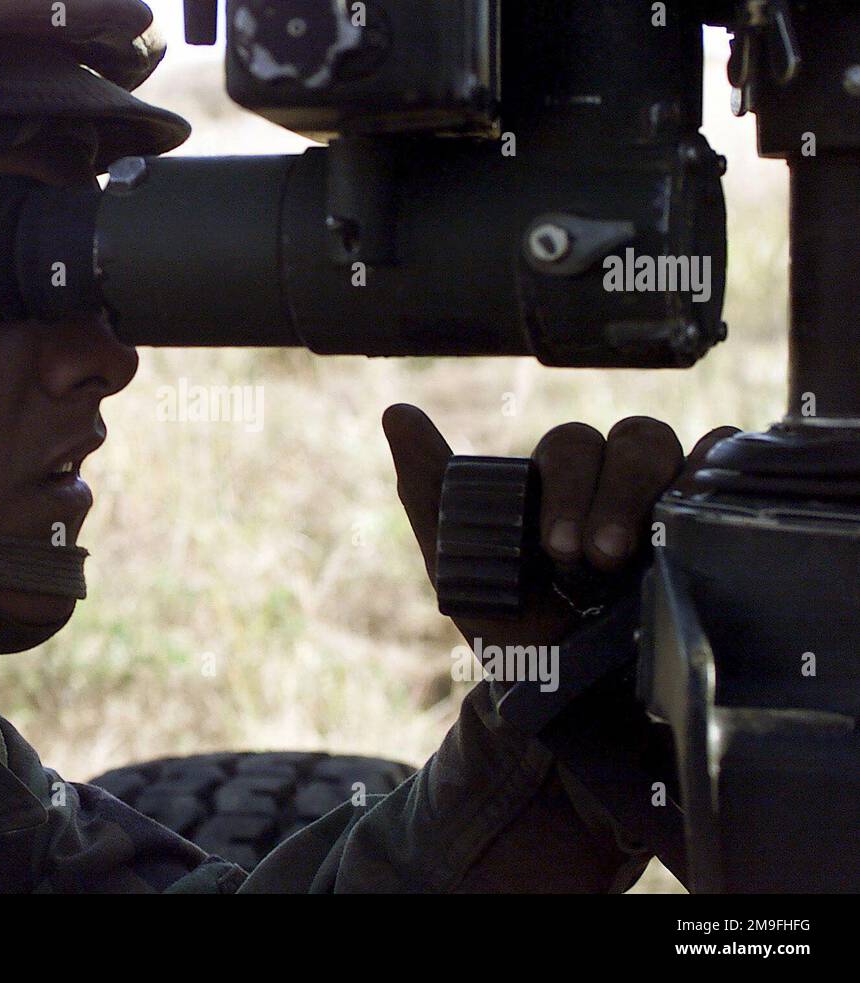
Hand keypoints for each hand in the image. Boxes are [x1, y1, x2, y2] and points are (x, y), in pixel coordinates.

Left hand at [382, 406, 737, 650]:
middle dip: (608, 493)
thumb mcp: (464, 568)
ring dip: (654, 492)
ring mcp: (672, 505)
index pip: (573, 446)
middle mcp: (621, 483)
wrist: (567, 713)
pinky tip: (704, 515)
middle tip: (590, 557)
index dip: (566, 483)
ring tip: (630, 557)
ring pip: (679, 451)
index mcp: (564, 483)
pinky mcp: (715, 531)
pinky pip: (729, 474)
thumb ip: (432, 492)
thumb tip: (396, 412)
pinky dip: (720, 478)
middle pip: (632, 441)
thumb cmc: (514, 631)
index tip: (552, 545)